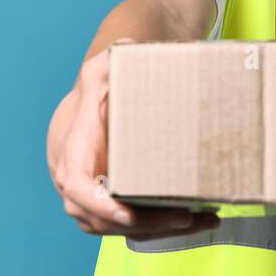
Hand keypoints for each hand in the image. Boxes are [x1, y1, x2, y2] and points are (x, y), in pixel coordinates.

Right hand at [47, 36, 220, 238]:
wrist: (104, 95)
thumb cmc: (105, 81)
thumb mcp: (105, 65)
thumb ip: (112, 60)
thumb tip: (126, 47)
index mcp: (72, 147)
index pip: (76, 184)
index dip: (99, 205)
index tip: (127, 215)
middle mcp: (77, 178)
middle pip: (102, 216)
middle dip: (145, 222)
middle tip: (187, 218)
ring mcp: (93, 193)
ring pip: (121, 227)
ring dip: (162, 229)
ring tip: (204, 219)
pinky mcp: (113, 201)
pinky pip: (134, 223)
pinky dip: (164, 225)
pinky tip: (198, 218)